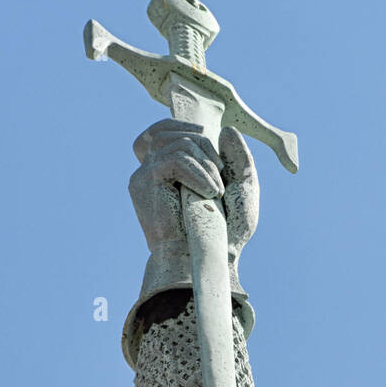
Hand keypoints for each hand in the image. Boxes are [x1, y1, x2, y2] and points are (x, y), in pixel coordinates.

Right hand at [129, 118, 259, 260]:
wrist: (205, 258)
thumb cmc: (224, 232)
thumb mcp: (239, 189)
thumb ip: (236, 157)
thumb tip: (225, 130)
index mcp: (164, 172)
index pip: (160, 132)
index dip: (183, 128)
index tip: (211, 146)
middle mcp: (149, 171)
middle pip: (169, 131)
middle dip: (203, 145)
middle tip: (221, 175)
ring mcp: (145, 175)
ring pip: (177, 143)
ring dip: (205, 162)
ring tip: (218, 191)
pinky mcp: (147, 181)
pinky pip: (174, 158)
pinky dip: (198, 172)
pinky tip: (211, 193)